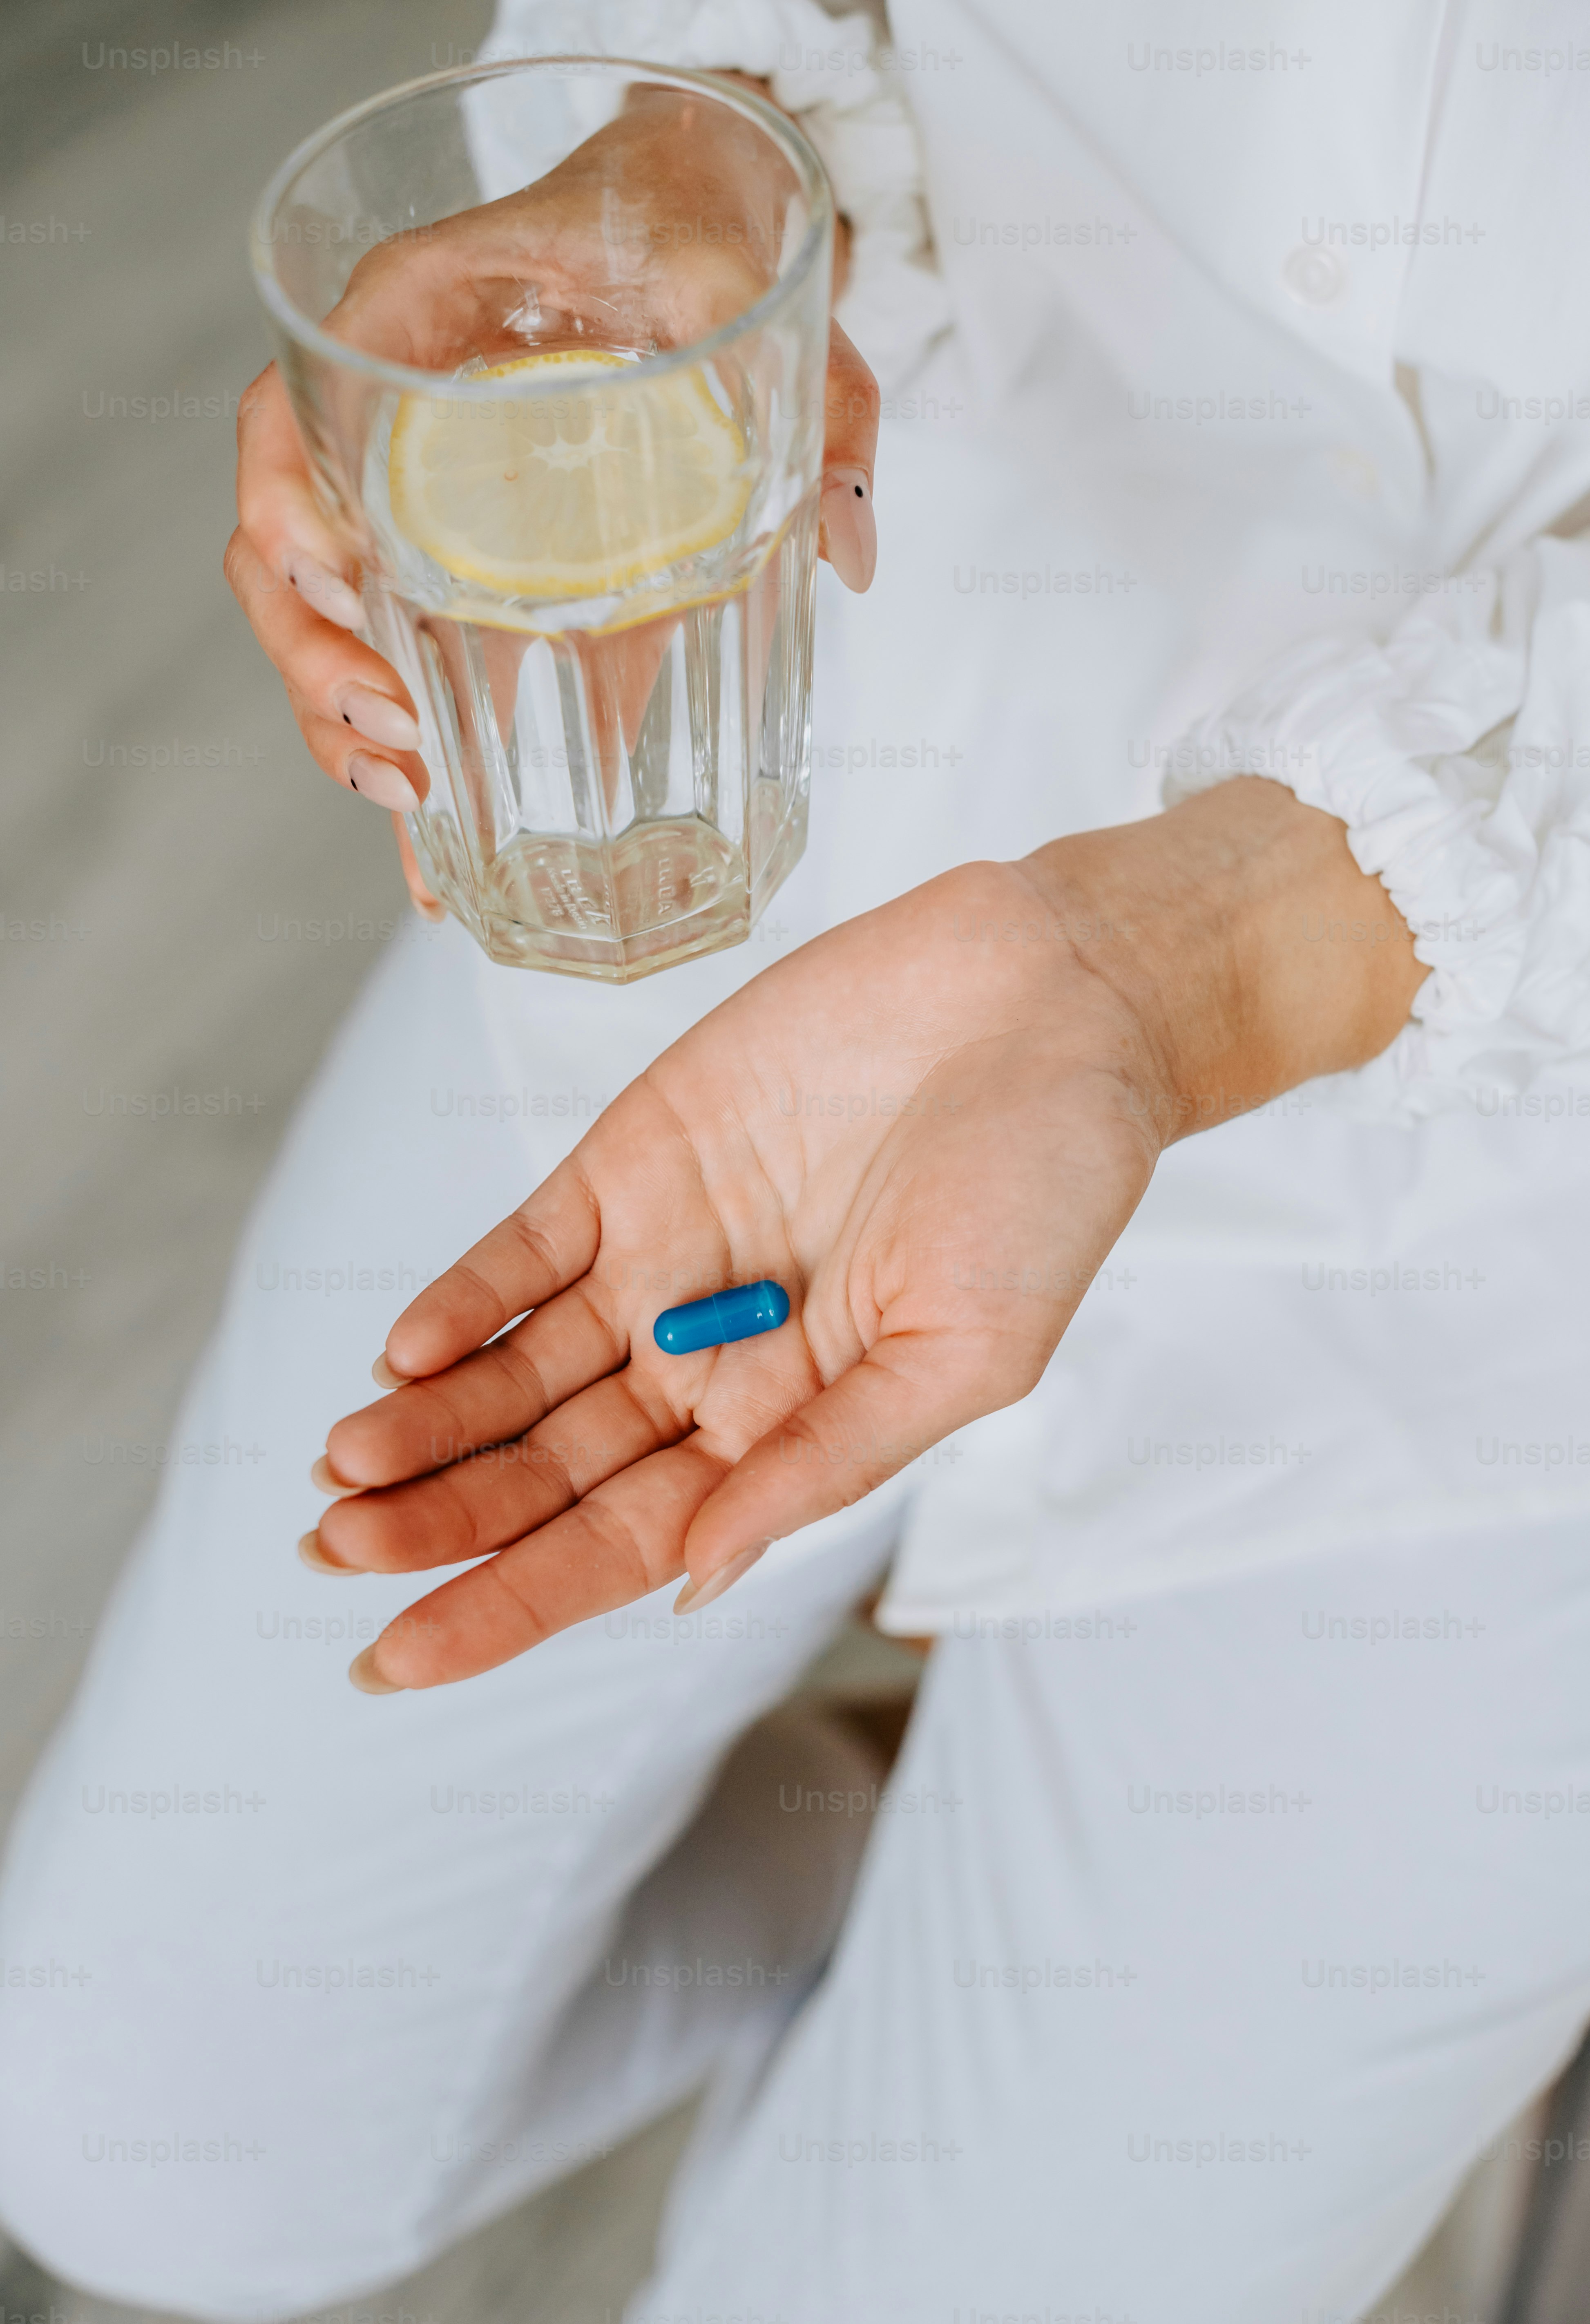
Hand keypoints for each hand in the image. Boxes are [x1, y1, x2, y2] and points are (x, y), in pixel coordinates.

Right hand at [223, 78, 876, 913]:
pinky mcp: (464, 573)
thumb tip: (848, 541)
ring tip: (406, 798)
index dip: (285, 498)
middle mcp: (387, 417)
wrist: (687, 222)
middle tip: (390, 731)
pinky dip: (413, 763)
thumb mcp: (763, 294)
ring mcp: (414, 503)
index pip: (292, 403)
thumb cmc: (695, 235)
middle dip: (311, 654)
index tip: (327, 576)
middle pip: (283, 542)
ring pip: (324, 621)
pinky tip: (434, 865)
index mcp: (419, 317)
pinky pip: (407, 666)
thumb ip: (817, 399)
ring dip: (340, 720)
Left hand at [310, 781, 1423, 1692]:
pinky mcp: (636, 1157)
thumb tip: (704, 1578)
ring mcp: (665, 1258)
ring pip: (514, 1369)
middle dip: (440, 1521)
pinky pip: (526, 1245)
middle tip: (331, 1558)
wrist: (1056, 1005)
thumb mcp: (965, 1355)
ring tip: (340, 1472)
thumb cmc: (1049, 1190)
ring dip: (427, 1423)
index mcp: (787, 1428)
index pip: (624, 1542)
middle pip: (545, 1468)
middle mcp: (708, 1357)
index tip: (400, 1658)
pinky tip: (405, 1354)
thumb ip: (828, 1462)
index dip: (511, 1602)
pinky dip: (465, 1298)